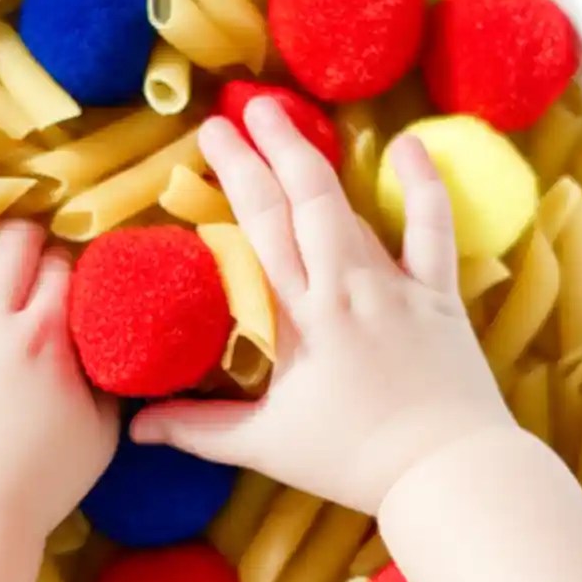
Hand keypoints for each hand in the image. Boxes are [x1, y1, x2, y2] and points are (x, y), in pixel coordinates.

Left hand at [0, 207, 118, 541]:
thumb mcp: (99, 433)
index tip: (62, 277)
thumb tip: (108, 343)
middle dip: (23, 237)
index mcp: (41, 336)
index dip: (64, 264)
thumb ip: (105, 377)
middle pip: (7, 245)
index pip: (57, 267)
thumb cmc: (36, 487)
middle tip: (24, 249)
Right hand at [130, 99, 515, 513]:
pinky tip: (408, 145)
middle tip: (240, 109)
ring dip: (316, 160)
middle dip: (267, 151)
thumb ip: (196, 430)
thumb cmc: (351, 461)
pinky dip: (424, 186)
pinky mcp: (438, 296)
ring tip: (288, 120)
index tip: (211, 135)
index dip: (235, 177)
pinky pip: (433, 232)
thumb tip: (135, 428)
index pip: (260, 232)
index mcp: (301, 320)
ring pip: (349, 210)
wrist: (447, 472)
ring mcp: (395, 288)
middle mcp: (345, 289)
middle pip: (300, 204)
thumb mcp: (264, 447)